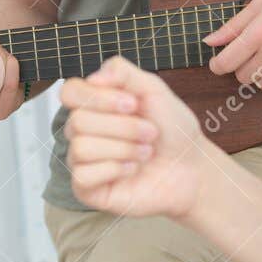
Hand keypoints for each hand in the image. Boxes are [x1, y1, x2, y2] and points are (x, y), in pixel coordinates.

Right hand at [61, 56, 210, 219]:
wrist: (191, 167)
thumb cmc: (172, 130)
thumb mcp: (154, 89)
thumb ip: (122, 72)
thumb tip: (93, 78)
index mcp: (94, 104)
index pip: (70, 92)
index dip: (99, 98)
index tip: (133, 104)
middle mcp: (83, 131)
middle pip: (78, 121)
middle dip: (124, 127)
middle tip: (151, 133)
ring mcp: (82, 160)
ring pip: (81, 147)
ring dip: (124, 149)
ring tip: (145, 152)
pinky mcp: (86, 189)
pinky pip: (83, 175)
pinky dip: (115, 170)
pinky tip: (132, 170)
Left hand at [202, 0, 261, 90]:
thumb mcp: (260, 3)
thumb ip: (233, 26)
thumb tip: (209, 42)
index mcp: (260, 32)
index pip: (226, 63)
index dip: (217, 65)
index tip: (218, 62)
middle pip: (242, 77)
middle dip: (240, 66)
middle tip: (250, 50)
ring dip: (260, 72)